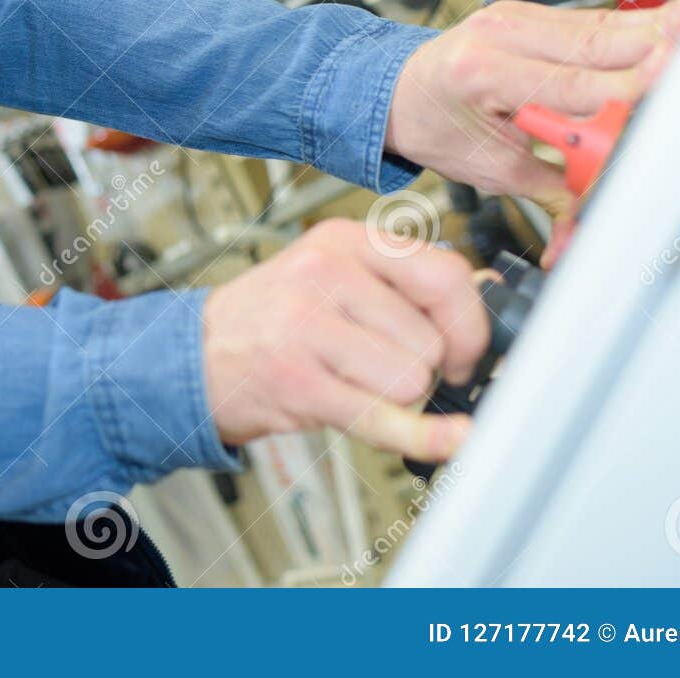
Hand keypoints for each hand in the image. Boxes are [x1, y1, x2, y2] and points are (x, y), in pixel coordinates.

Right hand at [201, 219, 488, 461]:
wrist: (192, 354)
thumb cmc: (269, 318)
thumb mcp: (330, 275)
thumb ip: (404, 283)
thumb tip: (487, 295)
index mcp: (342, 240)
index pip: (445, 274)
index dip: (471, 323)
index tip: (465, 350)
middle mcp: (324, 274)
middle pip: (432, 340)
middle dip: (420, 368)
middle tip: (378, 368)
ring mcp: (306, 327)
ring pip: (413, 380)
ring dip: (395, 398)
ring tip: (349, 382)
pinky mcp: (297, 382)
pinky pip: (384, 417)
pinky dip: (424, 437)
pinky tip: (448, 440)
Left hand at [385, 0, 679, 218]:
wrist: (392, 91)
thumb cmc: (434, 127)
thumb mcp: (489, 171)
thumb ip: (554, 193)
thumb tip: (592, 226)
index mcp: (481, 72)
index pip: (570, 83)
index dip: (626, 85)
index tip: (665, 84)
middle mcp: (499, 33)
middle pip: (599, 43)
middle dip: (657, 50)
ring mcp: (514, 15)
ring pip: (604, 25)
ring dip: (657, 33)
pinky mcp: (529, 11)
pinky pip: (594, 22)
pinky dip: (635, 31)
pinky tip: (671, 29)